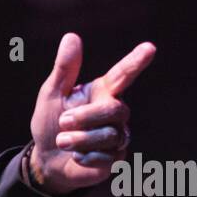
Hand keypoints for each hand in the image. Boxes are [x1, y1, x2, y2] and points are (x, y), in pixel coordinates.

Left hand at [28, 33, 155, 194]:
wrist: (47, 160)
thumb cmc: (50, 124)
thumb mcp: (51, 95)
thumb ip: (64, 69)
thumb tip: (71, 36)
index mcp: (101, 91)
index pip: (122, 75)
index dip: (135, 62)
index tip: (149, 48)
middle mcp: (114, 111)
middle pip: (114, 109)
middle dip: (85, 117)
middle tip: (63, 122)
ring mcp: (118, 135)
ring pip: (110, 135)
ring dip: (79, 140)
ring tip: (63, 141)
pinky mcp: (115, 157)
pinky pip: (106, 157)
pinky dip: (85, 157)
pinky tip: (77, 157)